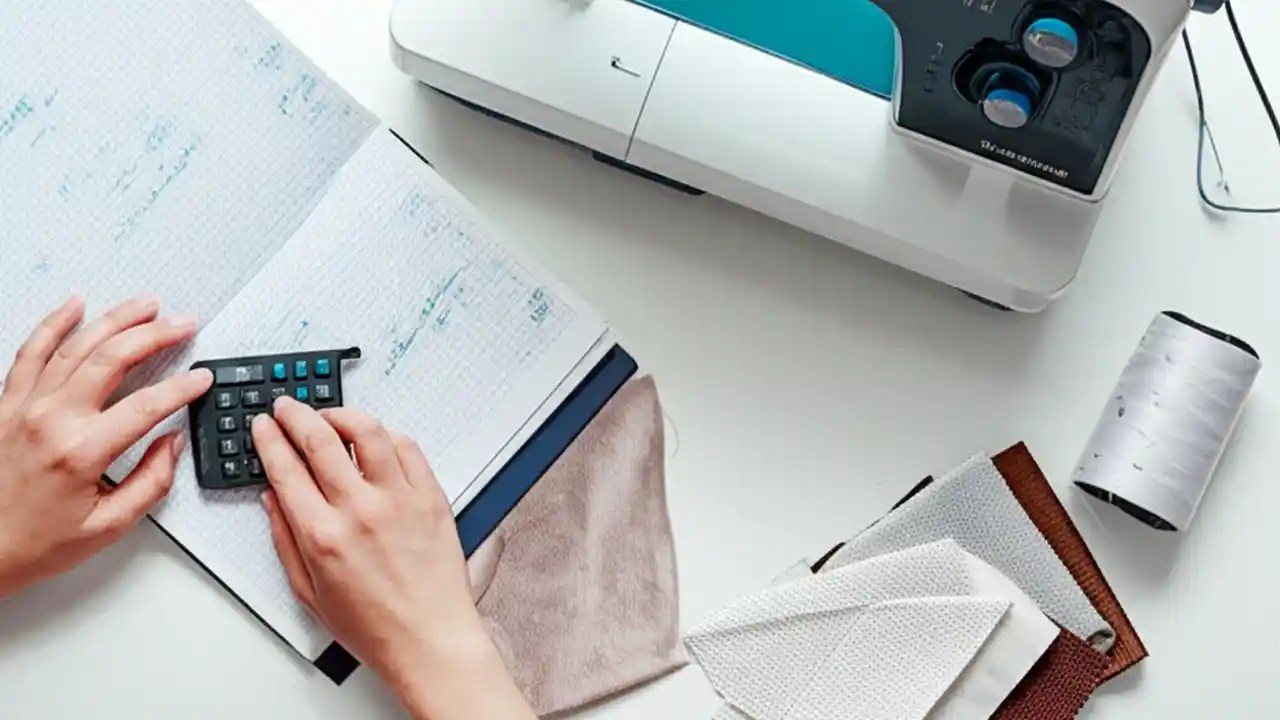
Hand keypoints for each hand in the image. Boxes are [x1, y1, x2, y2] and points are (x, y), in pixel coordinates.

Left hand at [0, 295, 212, 598]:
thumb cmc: (34, 543)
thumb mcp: (108, 527)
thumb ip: (150, 483)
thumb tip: (171, 446)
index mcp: (81, 452)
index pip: (147, 405)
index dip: (182, 387)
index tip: (202, 379)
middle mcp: (51, 421)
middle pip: (112, 359)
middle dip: (154, 335)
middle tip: (182, 324)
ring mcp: (24, 407)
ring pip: (76, 346)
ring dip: (115, 319)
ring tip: (144, 306)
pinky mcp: (6, 405)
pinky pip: (30, 352)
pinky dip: (53, 324)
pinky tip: (73, 306)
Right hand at [253, 398, 533, 719]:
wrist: (429, 638)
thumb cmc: (374, 625)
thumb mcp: (309, 591)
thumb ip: (284, 540)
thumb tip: (272, 499)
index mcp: (323, 536)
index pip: (285, 468)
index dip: (269, 439)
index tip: (263, 426)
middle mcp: (360, 510)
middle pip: (320, 438)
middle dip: (296, 414)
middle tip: (288, 407)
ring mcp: (399, 499)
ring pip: (368, 431)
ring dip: (342, 414)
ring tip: (330, 416)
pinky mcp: (431, 497)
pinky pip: (407, 448)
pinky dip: (386, 436)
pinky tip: (375, 441)